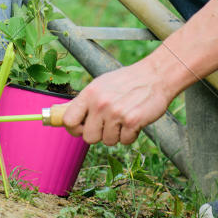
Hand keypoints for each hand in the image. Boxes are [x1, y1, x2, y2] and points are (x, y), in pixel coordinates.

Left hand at [57, 59, 174, 145]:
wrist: (156, 76)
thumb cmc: (127, 82)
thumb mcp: (101, 85)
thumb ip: (85, 102)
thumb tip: (62, 115)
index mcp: (90, 93)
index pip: (68, 120)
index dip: (74, 128)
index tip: (82, 128)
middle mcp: (101, 103)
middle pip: (88, 137)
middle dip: (99, 134)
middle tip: (109, 123)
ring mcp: (116, 113)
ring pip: (108, 141)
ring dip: (117, 134)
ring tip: (124, 118)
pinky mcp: (132, 121)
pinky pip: (125, 141)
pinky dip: (131, 135)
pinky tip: (134, 120)